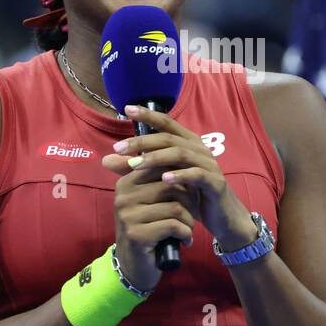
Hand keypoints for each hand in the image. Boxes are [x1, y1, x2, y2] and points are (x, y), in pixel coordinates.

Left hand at [101, 105, 256, 277]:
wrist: (221, 216)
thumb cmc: (190, 193)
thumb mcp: (160, 179)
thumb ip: (135, 167)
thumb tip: (104, 160)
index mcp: (187, 142)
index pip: (166, 122)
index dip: (147, 114)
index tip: (126, 109)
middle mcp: (199, 148)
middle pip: (168, 137)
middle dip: (142, 141)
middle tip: (119, 148)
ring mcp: (209, 164)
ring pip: (180, 153)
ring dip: (156, 158)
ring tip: (135, 165)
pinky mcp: (215, 182)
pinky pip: (197, 175)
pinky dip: (180, 176)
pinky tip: (164, 179)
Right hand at [101, 137, 198, 291]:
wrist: (135, 266)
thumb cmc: (149, 228)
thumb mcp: (151, 201)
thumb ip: (158, 177)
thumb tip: (168, 144)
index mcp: (126, 181)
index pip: (162, 166)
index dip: (182, 179)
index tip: (188, 194)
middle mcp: (123, 195)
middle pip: (171, 185)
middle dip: (189, 201)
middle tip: (190, 214)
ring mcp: (128, 215)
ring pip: (175, 207)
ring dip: (188, 220)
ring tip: (186, 229)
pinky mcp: (136, 234)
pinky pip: (173, 225)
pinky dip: (185, 234)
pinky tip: (184, 240)